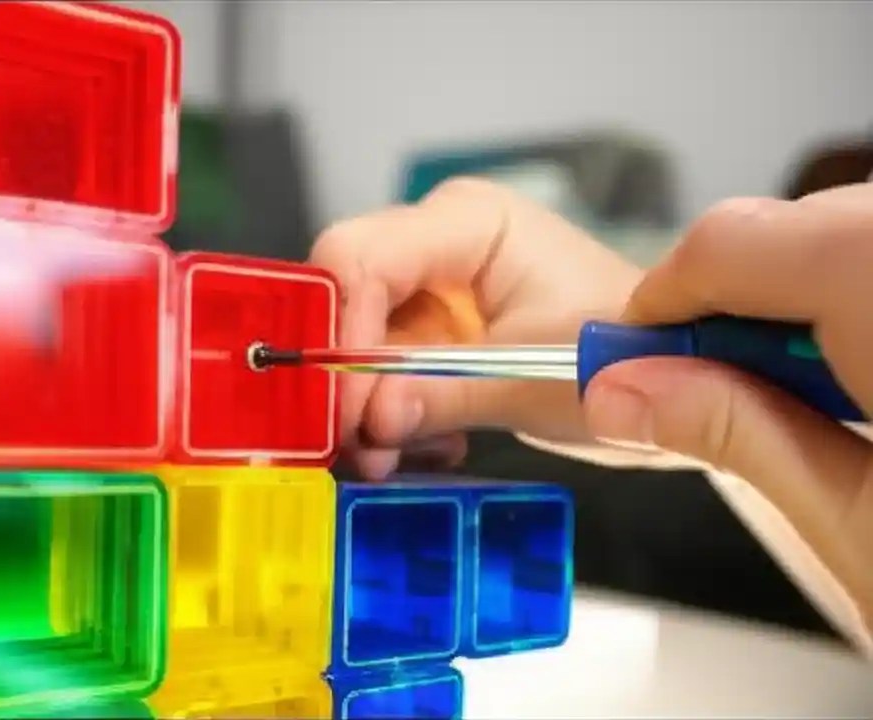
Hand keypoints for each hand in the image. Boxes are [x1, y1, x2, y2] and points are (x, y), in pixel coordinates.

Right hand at [309, 178, 641, 479]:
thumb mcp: (534, 381)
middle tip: (356, 442)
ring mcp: (429, 283)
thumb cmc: (623, 352)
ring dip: (364, 407)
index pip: (362, 258)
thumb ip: (446, 394)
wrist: (667, 377)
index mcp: (469, 222)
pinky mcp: (428, 326)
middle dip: (343, 376)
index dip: (340, 332)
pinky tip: (426, 442)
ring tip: (396, 455)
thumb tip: (372, 419)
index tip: (343, 409)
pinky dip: (389, 413)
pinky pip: (376, 367)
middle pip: (343, 294)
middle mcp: (437, 239)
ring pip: (351, 339)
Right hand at [580, 182, 872, 631]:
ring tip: (823, 412)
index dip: (653, 313)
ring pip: (839, 240)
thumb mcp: (860, 527)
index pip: (720, 245)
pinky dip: (854, 308)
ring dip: (803, 315)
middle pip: (781, 236)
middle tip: (720, 407)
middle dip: (729, 317)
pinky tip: (864, 381)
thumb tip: (626, 392)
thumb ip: (735, 436)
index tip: (627, 368)